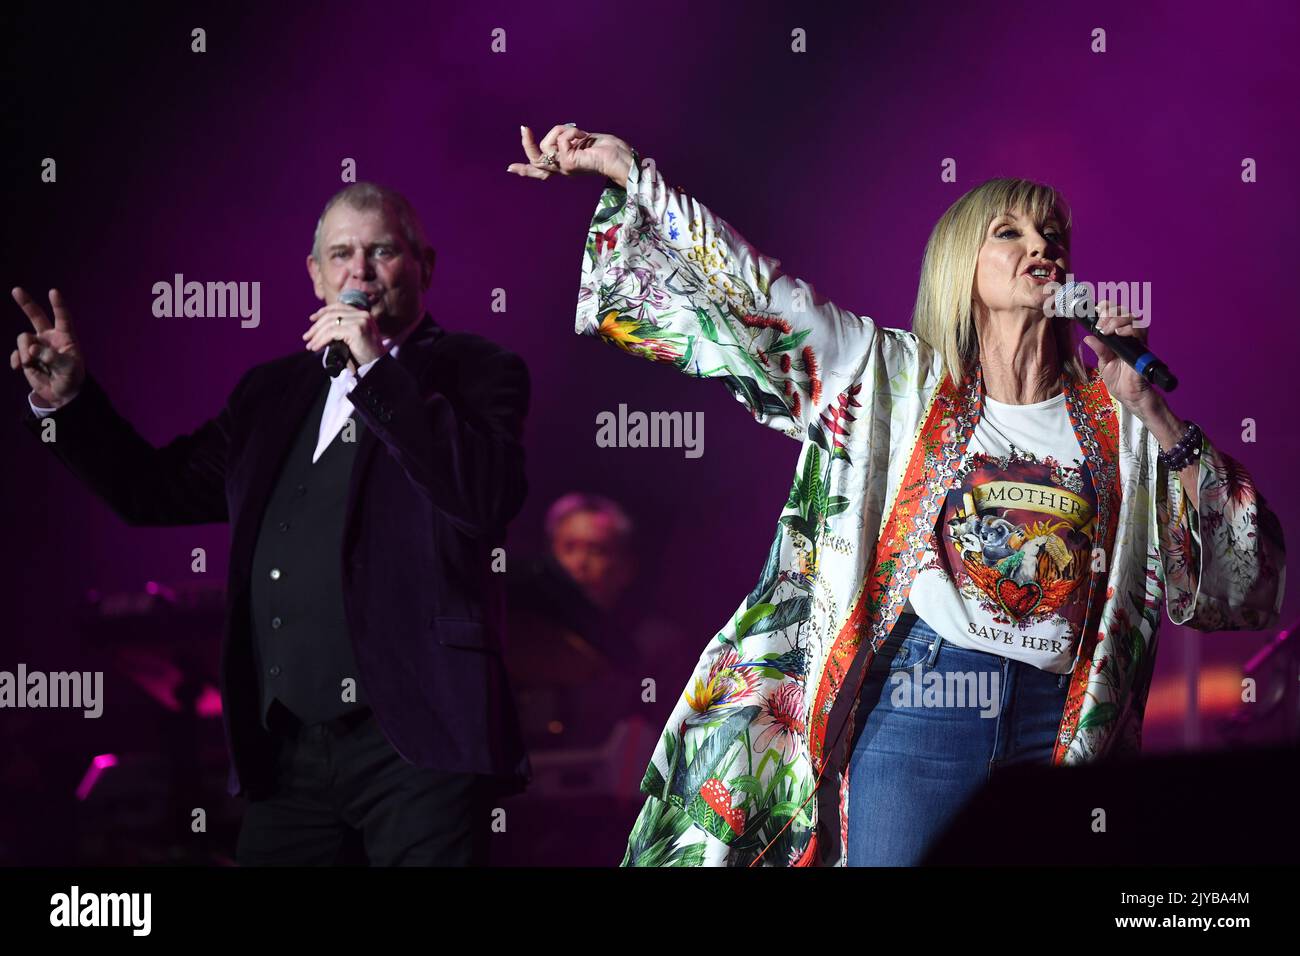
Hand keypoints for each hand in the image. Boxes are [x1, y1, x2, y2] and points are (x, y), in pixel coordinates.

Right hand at [10, 287, 85, 409]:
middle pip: (36, 316)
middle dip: (26, 303)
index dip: (58, 305)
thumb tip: (31, 349)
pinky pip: (17, 353)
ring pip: (23, 338)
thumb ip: (51, 357)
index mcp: (65, 337)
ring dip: (24, 350)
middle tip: (16, 290)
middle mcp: (50, 338)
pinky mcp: (27, 357)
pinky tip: (20, 368)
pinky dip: (16, 360)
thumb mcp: (68, 369)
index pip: (62, 318)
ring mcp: (36, 346)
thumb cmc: (71, 378)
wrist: (62, 394)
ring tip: (30, 363)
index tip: (53, 292)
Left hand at [301, 300, 384, 372]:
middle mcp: (362, 315)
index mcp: (363, 314)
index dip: (323, 311)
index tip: (312, 319)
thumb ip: (343, 329)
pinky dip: (321, 340)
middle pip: (332, 315)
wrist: (377, 366)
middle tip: (307, 337)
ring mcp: (360, 321)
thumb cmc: (365, 355)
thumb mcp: (354, 337)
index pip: (339, 306)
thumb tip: (320, 329)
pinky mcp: (356, 330)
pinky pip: (332, 332)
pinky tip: (317, 347)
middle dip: (317, 326)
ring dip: (317, 335)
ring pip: (330, 323)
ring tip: (310, 345)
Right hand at [506, 124, 633, 186]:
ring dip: (562, 131)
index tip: (510, 168)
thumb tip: (563, 133)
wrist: (622, 159)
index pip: (542, 170)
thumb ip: (571, 141)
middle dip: (527, 144)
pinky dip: (571, 131)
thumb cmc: (610, 150)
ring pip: (546, 146)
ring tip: (580, 134)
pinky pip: (560, 140)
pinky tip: (583, 136)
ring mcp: (565, 168)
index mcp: (567, 166)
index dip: (525, 169)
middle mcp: (564, 170)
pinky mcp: (569, 163)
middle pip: (536, 161)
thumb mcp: (585, 142)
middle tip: (524, 128)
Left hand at [1082, 300, 1159, 416]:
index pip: (1116, 314)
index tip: (1096, 310)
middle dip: (1110, 313)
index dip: (1107, 307)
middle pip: (1124, 312)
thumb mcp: (1104, 364)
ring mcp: (1137, 341)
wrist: (1131, 396)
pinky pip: (1141, 332)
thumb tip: (1088, 337)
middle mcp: (1130, 336)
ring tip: (1107, 330)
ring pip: (1133, 318)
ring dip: (1118, 319)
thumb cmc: (1119, 380)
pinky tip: (1119, 333)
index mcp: (1119, 337)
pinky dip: (1130, 329)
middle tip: (1100, 325)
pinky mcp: (1143, 348)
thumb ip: (1099, 350)